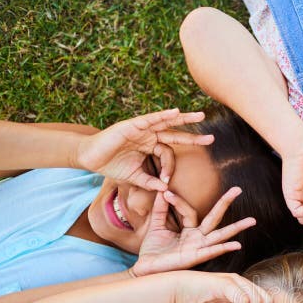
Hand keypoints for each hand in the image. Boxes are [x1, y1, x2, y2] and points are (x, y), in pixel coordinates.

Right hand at [75, 108, 213, 191]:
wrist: (91, 158)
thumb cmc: (112, 166)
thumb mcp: (136, 177)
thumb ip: (151, 183)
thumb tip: (165, 191)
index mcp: (151, 146)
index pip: (169, 152)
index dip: (170, 166)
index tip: (166, 179)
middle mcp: (149, 136)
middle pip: (175, 133)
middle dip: (193, 136)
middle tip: (211, 139)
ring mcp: (142, 129)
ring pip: (166, 121)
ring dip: (184, 118)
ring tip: (200, 115)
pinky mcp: (133, 125)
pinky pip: (151, 119)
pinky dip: (163, 115)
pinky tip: (175, 112)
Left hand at [131, 187, 254, 276]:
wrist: (144, 268)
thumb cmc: (152, 250)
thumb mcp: (156, 225)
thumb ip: (160, 209)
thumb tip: (162, 190)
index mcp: (189, 230)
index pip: (190, 210)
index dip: (178, 201)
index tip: (166, 192)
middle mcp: (197, 238)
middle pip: (214, 218)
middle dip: (225, 203)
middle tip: (238, 189)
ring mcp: (198, 248)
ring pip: (220, 235)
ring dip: (236, 228)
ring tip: (252, 221)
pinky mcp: (194, 258)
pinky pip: (211, 252)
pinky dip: (224, 248)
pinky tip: (237, 245)